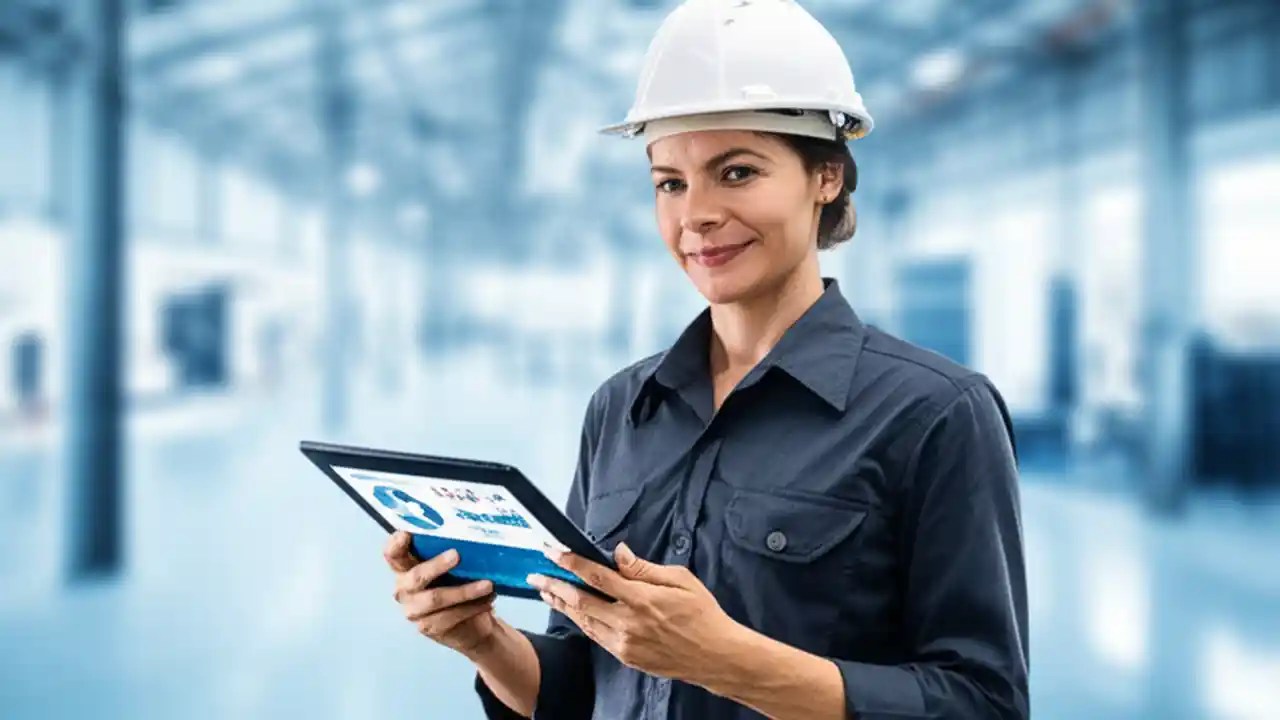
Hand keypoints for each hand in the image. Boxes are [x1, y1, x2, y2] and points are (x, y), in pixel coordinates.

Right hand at [384, 531, 498, 657]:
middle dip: (436, 565)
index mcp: (405, 568)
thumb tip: (471, 536)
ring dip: (465, 591)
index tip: (405, 535)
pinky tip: (488, 601)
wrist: (470, 625)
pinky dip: (472, 607)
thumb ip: (450, 552)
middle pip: (416, 576)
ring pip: (436, 598)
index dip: (395, 545)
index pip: (392, 554)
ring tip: (488, 585)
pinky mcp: (427, 627)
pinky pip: (450, 616)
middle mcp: (404, 589)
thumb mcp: (452, 567)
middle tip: (457, 555)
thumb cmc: (457, 586)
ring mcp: (413, 610)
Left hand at [527, 542, 741, 685]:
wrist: (716, 656)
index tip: (553, 549)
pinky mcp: (625, 656)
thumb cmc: (702, 613)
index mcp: (641, 598)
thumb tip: (618, 553)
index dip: (571, 561)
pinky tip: (571, 611)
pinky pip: (595, 636)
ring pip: (583, 620)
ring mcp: (624, 643)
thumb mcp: (680, 580)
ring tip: (544, 591)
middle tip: (535, 574)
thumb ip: (644, 568)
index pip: (596, 575)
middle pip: (580, 599)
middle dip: (554, 584)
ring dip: (561, 604)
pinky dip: (580, 621)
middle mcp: (627, 622)